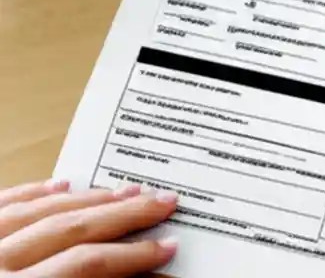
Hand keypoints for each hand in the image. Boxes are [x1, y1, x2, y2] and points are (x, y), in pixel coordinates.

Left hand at [0, 180, 176, 276]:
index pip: (86, 266)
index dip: (132, 256)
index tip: (165, 248)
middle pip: (68, 229)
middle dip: (122, 214)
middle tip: (161, 201)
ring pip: (37, 211)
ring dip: (86, 199)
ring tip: (123, 190)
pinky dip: (31, 193)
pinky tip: (58, 186)